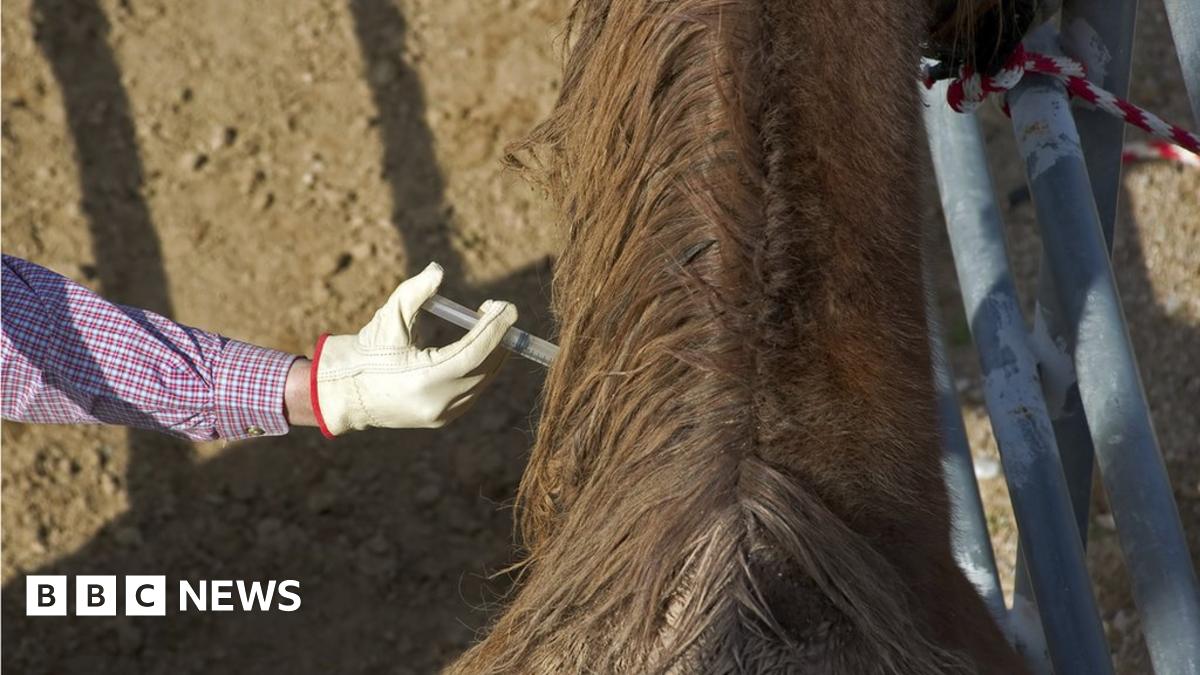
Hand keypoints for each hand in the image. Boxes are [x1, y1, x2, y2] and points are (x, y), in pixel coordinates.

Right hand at [309, 262, 516, 436]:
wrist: (347, 394)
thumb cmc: (368, 351)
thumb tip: (438, 270)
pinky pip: (474, 389)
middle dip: (498, 336)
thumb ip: (414, 292)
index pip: (474, 353)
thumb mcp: (388, 318)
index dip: (495, 328)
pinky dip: (482, 366)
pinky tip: (480, 345)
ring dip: (493, 350)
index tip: (507, 307)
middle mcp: (437, 402)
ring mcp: (443, 414)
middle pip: (485, 367)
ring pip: (483, 379)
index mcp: (423, 379)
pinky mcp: (444, 417)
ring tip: (488, 322)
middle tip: (498, 310)